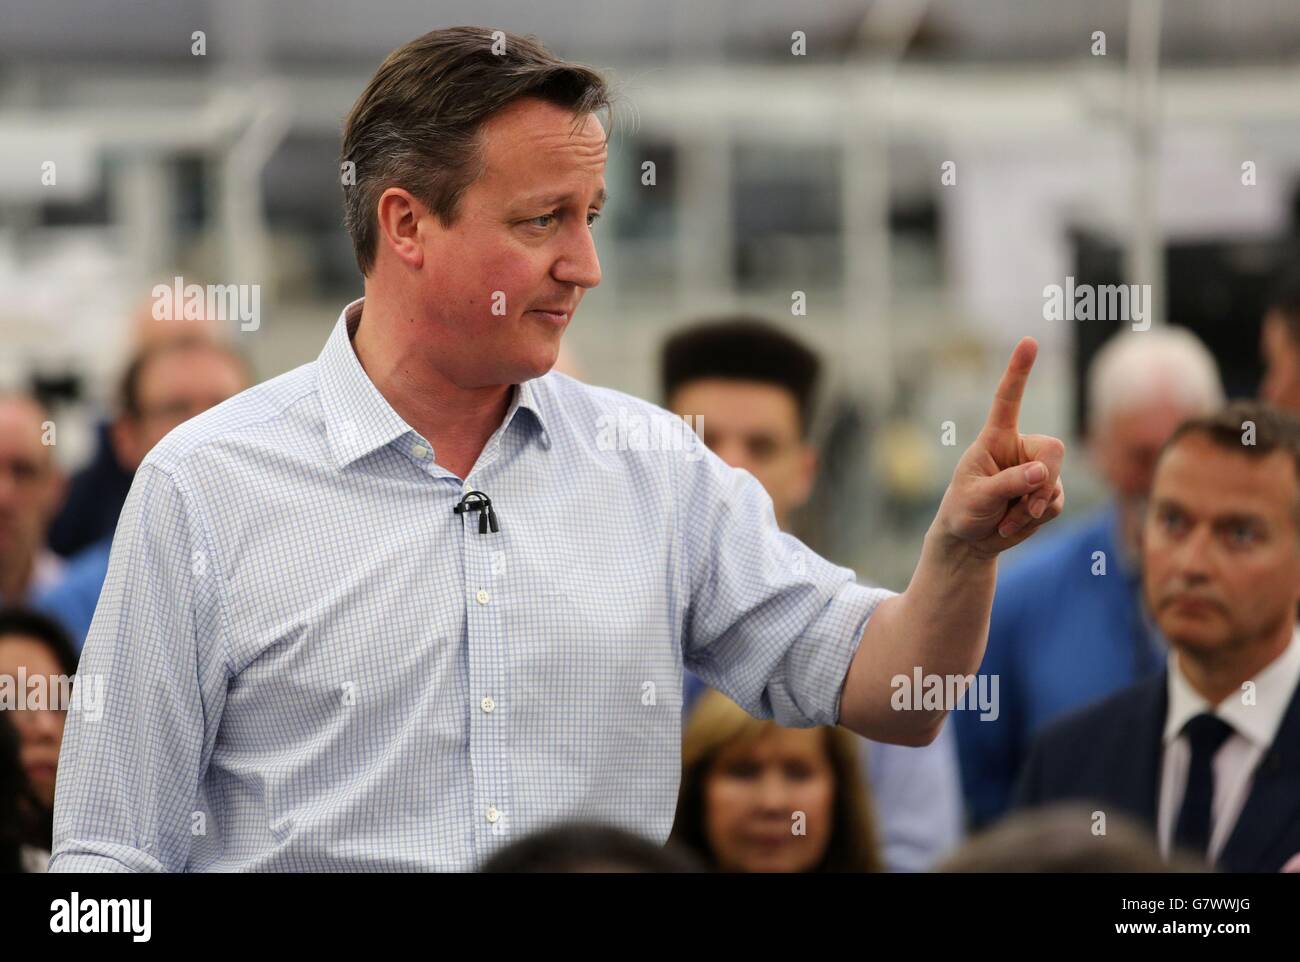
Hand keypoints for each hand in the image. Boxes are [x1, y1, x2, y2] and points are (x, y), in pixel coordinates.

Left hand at [934, 336, 1065, 558]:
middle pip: (1053, 450)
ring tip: (1006, 518)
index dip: (1018, 372)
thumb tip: (1041, 472)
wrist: (969, 540)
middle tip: (1024, 505)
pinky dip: (1038, 517)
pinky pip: (1056, 502)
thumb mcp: (978, 497)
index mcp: (995, 438)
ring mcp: (1034, 471)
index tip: (1028, 341)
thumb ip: (1008, 484)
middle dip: (1043, 480)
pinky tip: (1014, 523)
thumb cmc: (963, 511)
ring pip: (1056, 481)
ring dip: (1034, 507)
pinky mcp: (1045, 493)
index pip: (1008, 400)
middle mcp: (1018, 449)